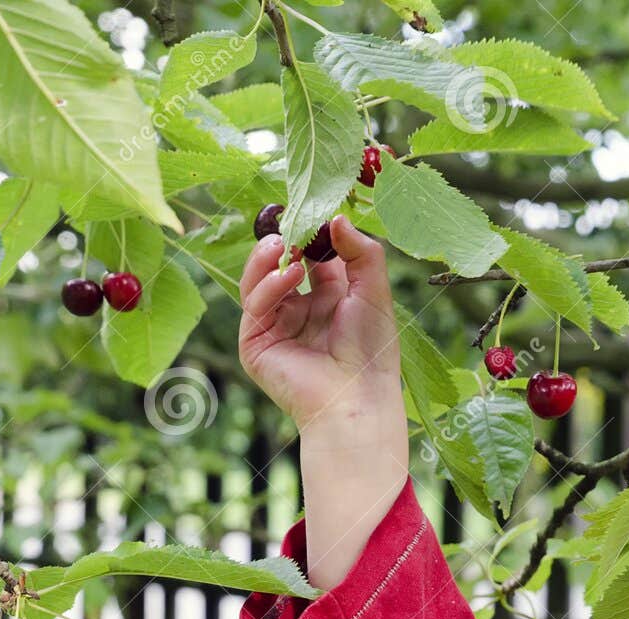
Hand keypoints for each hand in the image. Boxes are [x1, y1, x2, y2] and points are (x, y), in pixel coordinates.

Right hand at [237, 216, 400, 427]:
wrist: (357, 396)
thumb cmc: (372, 349)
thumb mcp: (373, 290)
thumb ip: (359, 251)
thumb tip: (337, 216)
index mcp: (328, 300)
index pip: (310, 258)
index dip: (308, 234)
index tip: (308, 210)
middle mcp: (300, 311)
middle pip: (278, 266)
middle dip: (282, 243)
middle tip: (289, 223)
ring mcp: (275, 328)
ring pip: (259, 282)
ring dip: (268, 260)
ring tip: (282, 245)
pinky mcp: (256, 345)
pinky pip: (254, 306)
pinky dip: (268, 286)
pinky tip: (287, 276)